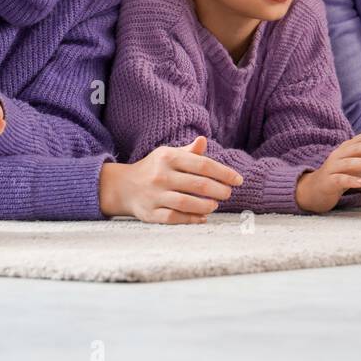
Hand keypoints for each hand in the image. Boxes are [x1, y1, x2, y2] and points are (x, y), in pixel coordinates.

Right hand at [99, 136, 243, 223]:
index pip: (202, 164)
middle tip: (228, 194)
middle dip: (219, 190)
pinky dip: (190, 219)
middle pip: (198, 185)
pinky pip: (173, 218)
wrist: (123, 186)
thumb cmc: (154, 168)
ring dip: (206, 206)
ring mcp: (154, 195)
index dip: (224, 173)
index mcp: (168, 157)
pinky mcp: (150, 213)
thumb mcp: (168, 154)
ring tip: (215, 205)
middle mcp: (161, 175)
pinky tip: (202, 218)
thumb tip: (203, 141)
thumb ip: (188, 152)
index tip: (238, 180)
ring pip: (186, 203)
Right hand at [295, 128, 360, 212]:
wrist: (315, 190)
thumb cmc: (342, 174)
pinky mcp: (329, 182)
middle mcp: (339, 155)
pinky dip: (352, 180)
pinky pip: (340, 180)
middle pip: (357, 148)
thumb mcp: (357, 162)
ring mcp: (333, 168)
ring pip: (349, 163)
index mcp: (347, 148)